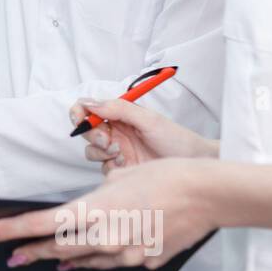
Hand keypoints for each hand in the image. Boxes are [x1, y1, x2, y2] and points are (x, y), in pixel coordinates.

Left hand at [0, 157, 220, 269]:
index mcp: (94, 212)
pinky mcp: (144, 261)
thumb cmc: (165, 176)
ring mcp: (126, 254)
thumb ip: (97, 200)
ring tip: (39, 258)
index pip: (41, 224)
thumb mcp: (120, 179)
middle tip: (9, 257)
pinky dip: (94, 260)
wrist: (207, 193)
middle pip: (56, 247)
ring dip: (61, 257)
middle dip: (29, 251)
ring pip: (84, 259)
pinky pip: (111, 262)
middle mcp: (106, 238)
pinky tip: (81, 262)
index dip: (10, 231)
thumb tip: (89, 211)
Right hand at [68, 97, 216, 172]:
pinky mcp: (120, 168)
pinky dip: (111, 166)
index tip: (80, 119)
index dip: (79, 112)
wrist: (192, 164)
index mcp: (121, 115)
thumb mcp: (148, 119)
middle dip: (93, 135)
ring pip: (92, 151)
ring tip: (122, 154)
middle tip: (108, 141)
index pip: (89, 108)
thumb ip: (118, 109)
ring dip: (102, 152)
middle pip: (87, 131)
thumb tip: (90, 102)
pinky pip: (103, 168)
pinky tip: (128, 164)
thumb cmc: (176, 139)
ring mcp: (117, 150)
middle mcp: (116, 131)